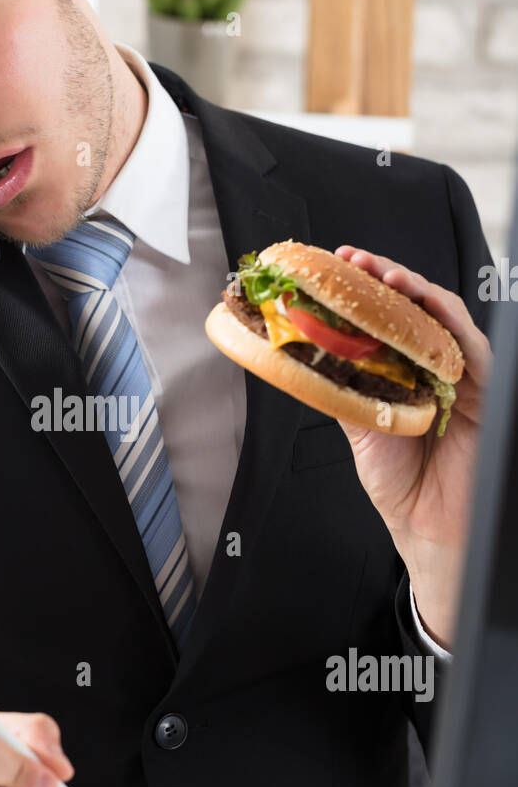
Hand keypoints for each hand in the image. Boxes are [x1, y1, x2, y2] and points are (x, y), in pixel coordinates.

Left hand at [332, 245, 491, 647]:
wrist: (429, 527)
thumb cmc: (401, 482)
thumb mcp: (359, 427)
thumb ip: (341, 389)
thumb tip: (301, 358)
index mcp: (401, 369)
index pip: (383, 316)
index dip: (362, 288)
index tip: (334, 265)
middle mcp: (431, 364)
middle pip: (412, 305)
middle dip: (384, 276)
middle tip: (354, 260)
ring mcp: (458, 373)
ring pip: (442, 315)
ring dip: (414, 289)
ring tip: (384, 275)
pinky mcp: (484, 387)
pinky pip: (470, 344)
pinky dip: (448, 321)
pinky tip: (425, 304)